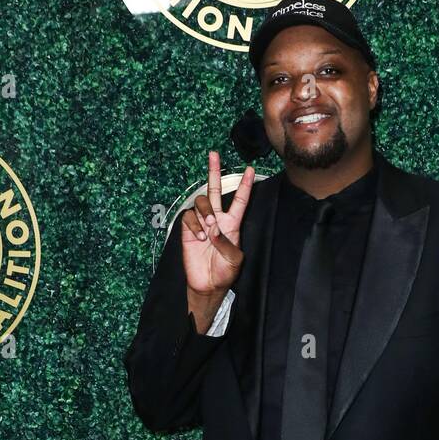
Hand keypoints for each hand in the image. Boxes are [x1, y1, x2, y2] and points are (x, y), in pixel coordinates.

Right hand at [182, 151, 254, 300]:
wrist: (208, 285)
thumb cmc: (224, 272)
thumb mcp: (234, 259)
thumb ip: (225, 242)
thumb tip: (211, 228)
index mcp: (232, 224)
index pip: (239, 200)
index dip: (244, 185)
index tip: (249, 169)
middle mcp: (217, 219)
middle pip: (215, 190)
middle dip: (214, 172)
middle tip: (214, 154)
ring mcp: (202, 223)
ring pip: (201, 202)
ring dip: (205, 212)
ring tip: (208, 228)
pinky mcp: (188, 230)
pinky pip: (188, 217)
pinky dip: (194, 225)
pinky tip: (199, 237)